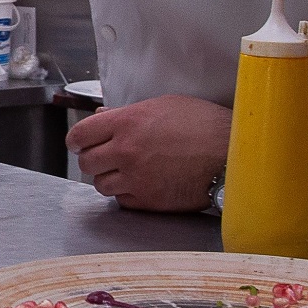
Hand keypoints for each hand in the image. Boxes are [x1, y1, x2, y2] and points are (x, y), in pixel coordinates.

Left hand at [66, 94, 230, 211]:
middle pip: (86, 162)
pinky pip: (122, 200)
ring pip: (101, 185)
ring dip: (109, 177)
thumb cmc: (202, 124)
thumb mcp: (163, 106)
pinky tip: (141, 182)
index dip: (76, 139)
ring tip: (126, 170)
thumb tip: (101, 117)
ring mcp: (136, 178)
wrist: (231, 154)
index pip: (81, 134)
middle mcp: (126, 150)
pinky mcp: (149, 201)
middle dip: (92, 158)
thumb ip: (127, 113)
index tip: (79, 142)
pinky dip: (126, 193)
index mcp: (127, 122)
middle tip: (104, 156)